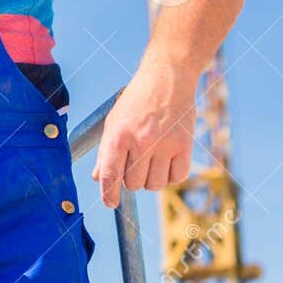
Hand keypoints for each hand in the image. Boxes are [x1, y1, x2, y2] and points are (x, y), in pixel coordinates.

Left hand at [91, 58, 196, 207]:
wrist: (167, 79)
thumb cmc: (137, 101)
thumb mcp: (114, 121)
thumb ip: (105, 151)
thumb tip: (98, 178)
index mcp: (118, 134)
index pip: (110, 174)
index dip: (108, 194)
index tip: (110, 203)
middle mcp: (141, 141)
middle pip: (133, 184)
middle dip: (131, 180)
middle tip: (135, 163)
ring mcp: (165, 144)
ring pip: (155, 184)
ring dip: (151, 179)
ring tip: (151, 160)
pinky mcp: (184, 145)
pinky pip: (177, 177)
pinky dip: (171, 175)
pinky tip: (166, 161)